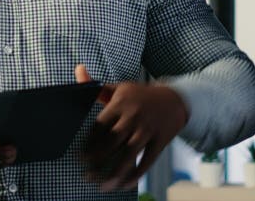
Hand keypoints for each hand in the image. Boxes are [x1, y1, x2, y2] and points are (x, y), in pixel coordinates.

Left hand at [75, 64, 187, 191]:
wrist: (175, 99)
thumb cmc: (140, 96)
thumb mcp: (119, 88)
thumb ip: (95, 85)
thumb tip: (78, 69)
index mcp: (121, 103)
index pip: (100, 125)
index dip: (88, 143)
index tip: (78, 157)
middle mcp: (134, 116)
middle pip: (113, 141)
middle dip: (98, 159)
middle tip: (85, 174)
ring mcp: (148, 129)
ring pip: (129, 154)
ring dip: (114, 172)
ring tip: (101, 185)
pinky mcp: (160, 141)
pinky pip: (147, 161)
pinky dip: (135, 175)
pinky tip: (123, 185)